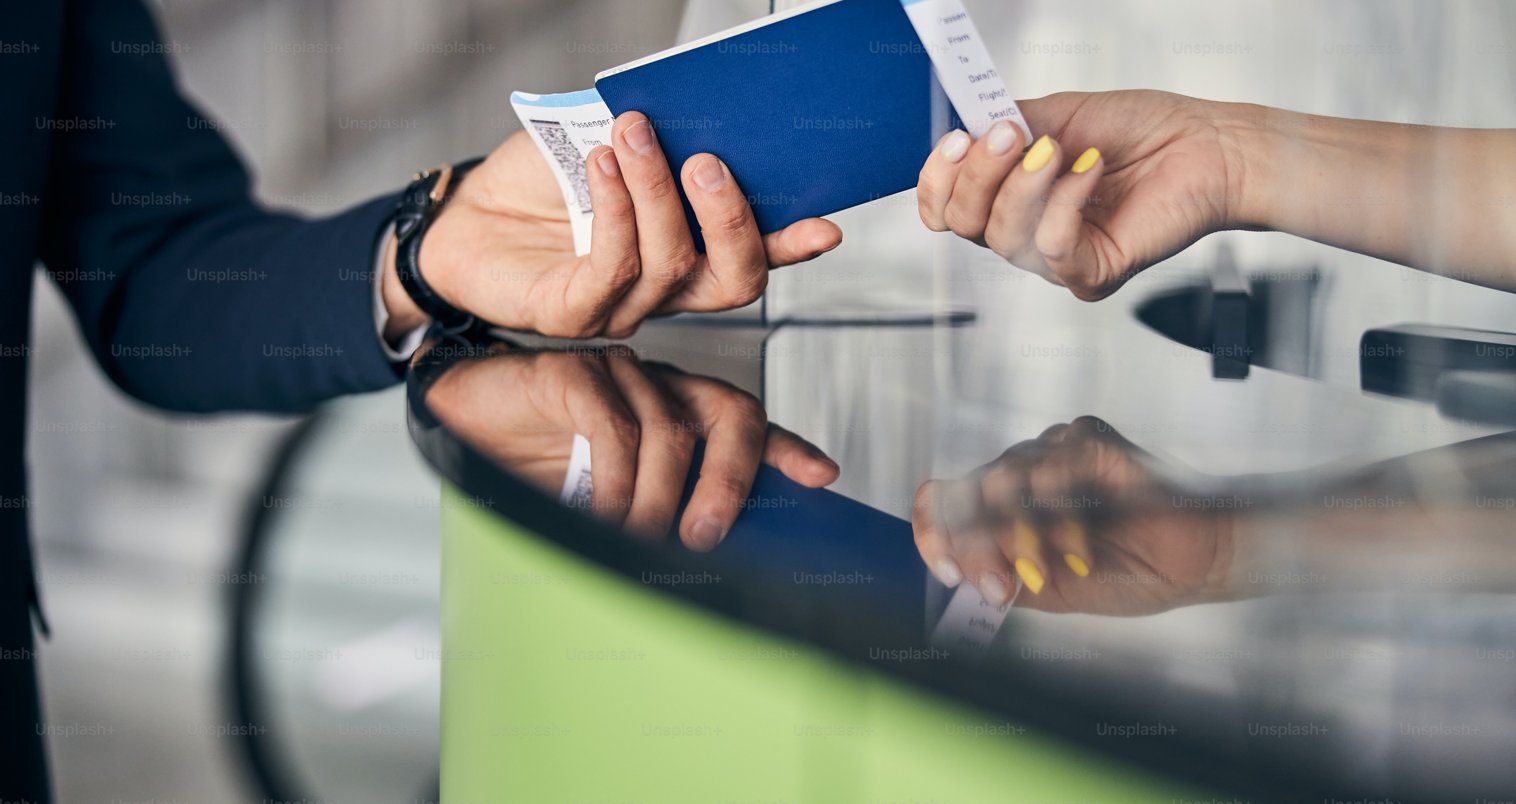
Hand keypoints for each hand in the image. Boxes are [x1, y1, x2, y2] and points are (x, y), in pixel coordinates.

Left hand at [385, 112, 843, 339]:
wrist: (463, 214)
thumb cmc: (537, 185)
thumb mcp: (607, 144)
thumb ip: (656, 140)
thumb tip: (698, 109)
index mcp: (687, 252)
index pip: (754, 257)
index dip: (792, 246)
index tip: (826, 225)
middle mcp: (664, 291)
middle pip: (732, 282)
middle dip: (731, 220)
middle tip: (708, 162)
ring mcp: (622, 309)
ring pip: (670, 265)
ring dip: (656, 192)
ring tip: (634, 134)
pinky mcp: (573, 316)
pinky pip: (611, 269)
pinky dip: (614, 209)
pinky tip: (600, 165)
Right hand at [425, 344, 839, 549]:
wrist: (463, 422)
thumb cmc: (539, 458)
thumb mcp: (610, 492)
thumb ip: (659, 504)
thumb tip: (702, 552)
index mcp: (677, 406)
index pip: (745, 421)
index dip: (786, 448)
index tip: (822, 478)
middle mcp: (659, 383)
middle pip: (728, 411)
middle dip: (731, 478)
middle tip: (707, 536)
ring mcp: (620, 371)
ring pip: (669, 432)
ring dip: (656, 501)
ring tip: (635, 542)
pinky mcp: (576, 371)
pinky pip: (615, 426)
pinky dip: (614, 481)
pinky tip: (600, 515)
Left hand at [912, 417, 1233, 615]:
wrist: (1190, 566)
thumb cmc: (1127, 571)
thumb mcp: (1045, 590)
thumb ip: (998, 577)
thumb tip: (955, 571)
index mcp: (1004, 505)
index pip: (945, 499)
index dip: (935, 533)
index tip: (947, 572)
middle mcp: (1022, 473)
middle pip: (968, 492)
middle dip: (977, 547)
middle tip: (999, 587)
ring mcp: (1054, 452)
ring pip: (1003, 477)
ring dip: (1021, 535)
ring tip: (1046, 569)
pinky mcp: (1089, 441)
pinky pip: (1052, 463)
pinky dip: (1059, 512)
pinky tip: (1078, 543)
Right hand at [917, 91, 1243, 300]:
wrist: (1206, 145)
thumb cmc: (1145, 132)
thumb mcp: (1057, 114)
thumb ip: (1003, 124)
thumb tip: (964, 124)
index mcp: (1011, 198)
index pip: (946, 209)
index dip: (937, 181)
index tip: (955, 141)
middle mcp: (1027, 233)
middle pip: (964, 223)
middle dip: (979, 175)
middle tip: (1009, 135)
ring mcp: (1056, 259)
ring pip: (1003, 237)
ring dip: (1025, 183)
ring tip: (1058, 148)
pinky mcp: (1090, 274)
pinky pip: (1053, 247)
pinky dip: (1067, 201)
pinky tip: (1091, 169)